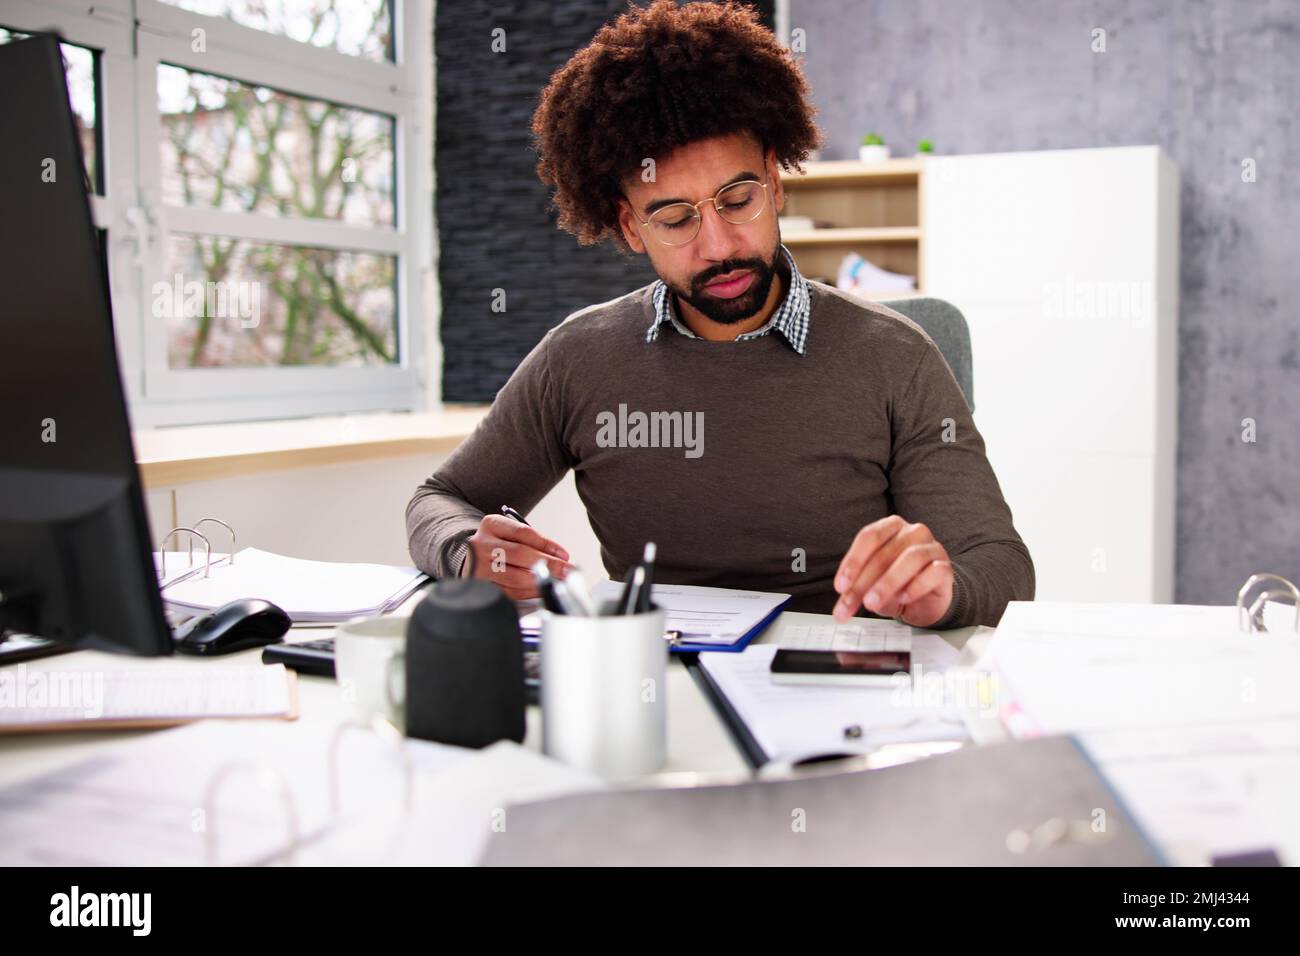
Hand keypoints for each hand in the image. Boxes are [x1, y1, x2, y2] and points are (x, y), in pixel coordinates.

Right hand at [461, 513, 573, 600]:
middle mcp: (482, 545)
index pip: (523, 533)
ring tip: (557, 580)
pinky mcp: (482, 587)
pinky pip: (510, 592)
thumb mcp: (509, 532)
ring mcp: (479, 567)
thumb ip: (532, 541)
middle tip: (566, 570)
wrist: (467, 556)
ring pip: (515, 577)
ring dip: (541, 580)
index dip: (546, 544)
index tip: (563, 555)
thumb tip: (559, 556)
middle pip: (520, 554)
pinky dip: (530, 592)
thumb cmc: (495, 543)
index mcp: (491, 525)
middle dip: (548, 563)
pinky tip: (541, 589)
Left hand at [832, 515, 952, 626]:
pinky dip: (916, 586)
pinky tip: (903, 599)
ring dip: (887, 583)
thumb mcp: (871, 585)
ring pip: (910, 558)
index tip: (840, 586)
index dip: (853, 561)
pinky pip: (933, 572)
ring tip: (872, 603)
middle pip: (884, 553)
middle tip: (850, 604)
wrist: (926, 602)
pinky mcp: (946, 568)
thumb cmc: (897, 586)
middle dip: (863, 582)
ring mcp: (932, 548)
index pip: (869, 537)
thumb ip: (858, 588)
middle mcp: (913, 532)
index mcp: (891, 527)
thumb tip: (843, 603)